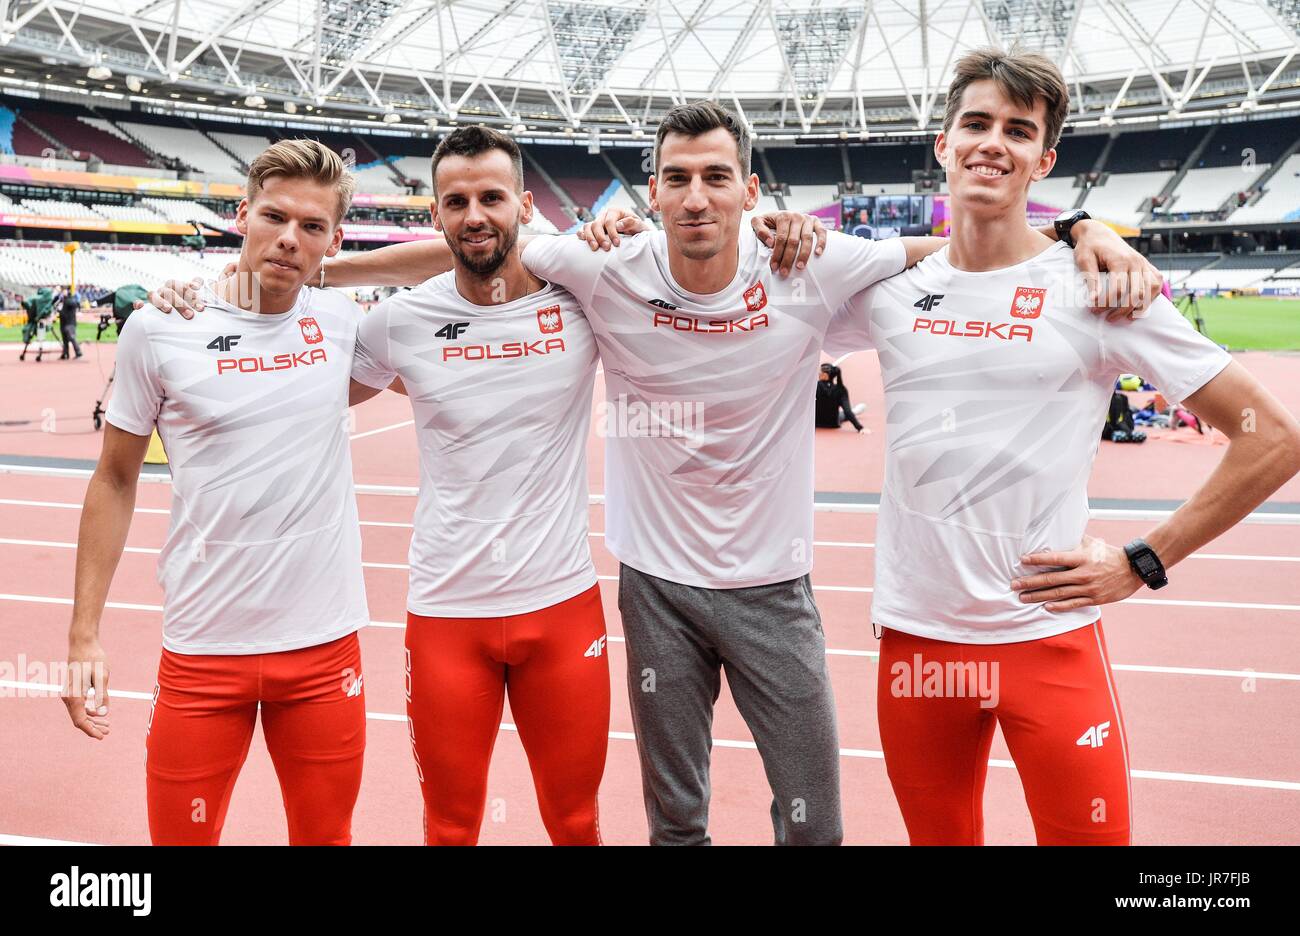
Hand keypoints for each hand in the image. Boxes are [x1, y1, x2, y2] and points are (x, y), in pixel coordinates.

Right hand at [63, 637, 109, 739]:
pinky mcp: (72, 690)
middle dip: (93, 727)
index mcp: (74, 695)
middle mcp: (68, 696)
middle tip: (108, 731)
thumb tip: (103, 714)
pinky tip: (100, 714)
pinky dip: (89, 712)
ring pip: (78, 714)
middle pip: (79, 719)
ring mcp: (68, 693)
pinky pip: (78, 706)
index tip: (102, 736)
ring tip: (107, 725)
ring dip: (92, 720)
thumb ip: (103, 695)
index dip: (91, 730)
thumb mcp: (102, 676)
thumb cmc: (94, 658)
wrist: (82, 644)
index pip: (80, 720)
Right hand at [133, 262, 235, 318]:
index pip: (184, 286)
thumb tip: (233, 267)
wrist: (179, 324)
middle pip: (171, 289)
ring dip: (161, 301)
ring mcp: (157, 298)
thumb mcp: (207, 301)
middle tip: (192, 314)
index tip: (200, 301)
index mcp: (182, 289)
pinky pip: (140, 304)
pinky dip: (139, 304)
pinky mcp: (147, 309)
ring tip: (167, 310)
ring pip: (155, 294)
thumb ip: (216, 289)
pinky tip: (140, 307)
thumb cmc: (195, 310)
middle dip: (181, 300)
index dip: (191, 291)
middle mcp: (168, 291)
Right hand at [577, 208, 650, 249]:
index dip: (612, 233)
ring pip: (588, 227)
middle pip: (597, 224)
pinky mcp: (593, 230)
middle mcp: (604, 215)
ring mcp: (598, 222)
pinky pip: (583, 230)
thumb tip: (619, 225)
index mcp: (615, 212)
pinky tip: (582, 241)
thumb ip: (632, 223)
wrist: (635, 235)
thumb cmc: (637, 230)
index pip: (610, 221)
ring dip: (590, 238)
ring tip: (595, 248)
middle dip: (600, 237)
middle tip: (606, 248)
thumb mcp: (640, 226)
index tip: (616, 244)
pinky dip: (581, 234)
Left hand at [751, 212, 827, 276]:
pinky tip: (818, 253)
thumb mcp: (759, 222)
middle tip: (785, 272)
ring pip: (807, 238)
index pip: (781, 238)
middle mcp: (796, 216)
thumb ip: (759, 229)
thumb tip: (771, 242)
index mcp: (783, 216)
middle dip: (788, 258)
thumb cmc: (770, 222)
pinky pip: (821, 232)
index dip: (777, 253)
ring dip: (804, 254)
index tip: (774, 266)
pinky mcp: (816, 222)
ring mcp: (807, 219)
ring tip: (799, 267)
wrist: (782, 216)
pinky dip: (821, 242)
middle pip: (793, 240)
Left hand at [1011, 534, 1143, 612]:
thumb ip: (1074, 539)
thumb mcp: (1092, 543)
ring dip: (1038, 596)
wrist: (1134, 570)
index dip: (1038, 559)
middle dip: (1030, 582)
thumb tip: (1057, 528)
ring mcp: (1088, 588)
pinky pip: (1073, 603)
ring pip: (1058, 593)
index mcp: (1082, 558)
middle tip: (1014, 584)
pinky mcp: (1094, 599)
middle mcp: (1083, 574)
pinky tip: (1045, 606)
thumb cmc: (1109, 554)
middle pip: (1052, 579)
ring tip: (1022, 597)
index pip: (1056, 558)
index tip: (1022, 560)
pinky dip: (1059, 606)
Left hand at [1071, 221, 1162, 321]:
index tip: (1094, 310)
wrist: (1098, 233)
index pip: (1118, 288)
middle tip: (1108, 319)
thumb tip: (1093, 300)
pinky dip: (1151, 297)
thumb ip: (1090, 279)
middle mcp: (1136, 261)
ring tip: (1126, 318)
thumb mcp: (1084, 260)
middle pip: (1137, 293)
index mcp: (1120, 259)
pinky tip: (1139, 307)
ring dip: (1141, 307)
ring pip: (1151, 290)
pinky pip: (1157, 284)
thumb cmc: (1089, 247)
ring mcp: (1144, 264)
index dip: (1106, 303)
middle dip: (1123, 310)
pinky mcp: (1147, 266)